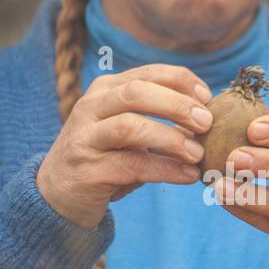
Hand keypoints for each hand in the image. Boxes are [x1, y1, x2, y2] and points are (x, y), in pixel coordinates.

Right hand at [37, 64, 212, 227]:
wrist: (60, 195)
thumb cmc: (106, 159)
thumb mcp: (130, 132)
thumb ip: (159, 120)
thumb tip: (208, 118)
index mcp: (105, 90)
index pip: (148, 72)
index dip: (182, 81)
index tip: (207, 99)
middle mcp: (91, 107)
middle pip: (137, 92)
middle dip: (177, 105)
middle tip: (207, 123)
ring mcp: (85, 138)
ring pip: (130, 126)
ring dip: (170, 137)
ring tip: (197, 153)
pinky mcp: (87, 170)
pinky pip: (131, 165)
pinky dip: (164, 169)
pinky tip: (187, 176)